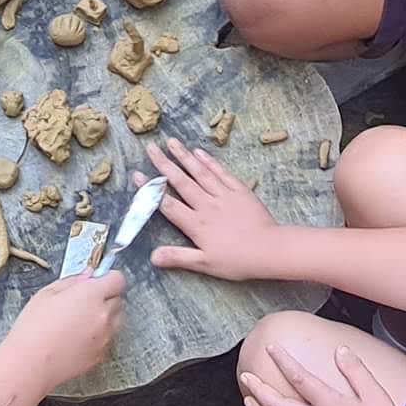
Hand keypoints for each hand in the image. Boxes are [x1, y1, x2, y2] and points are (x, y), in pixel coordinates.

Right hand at [0, 271, 126, 389]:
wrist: (31, 364)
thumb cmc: (34, 328)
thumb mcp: (47, 294)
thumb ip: (72, 281)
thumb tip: (87, 276)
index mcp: (91, 295)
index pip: (118, 279)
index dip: (108, 278)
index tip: (98, 280)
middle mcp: (104, 315)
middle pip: (118, 299)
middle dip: (105, 297)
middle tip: (83, 301)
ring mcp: (105, 337)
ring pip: (116, 320)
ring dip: (105, 316)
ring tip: (80, 321)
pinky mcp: (101, 354)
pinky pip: (108, 339)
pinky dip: (100, 336)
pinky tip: (78, 337)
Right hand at [144, 142, 285, 281]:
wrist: (269, 249)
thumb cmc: (237, 260)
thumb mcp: (205, 264)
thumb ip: (178, 257)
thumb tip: (152, 257)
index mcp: (195, 223)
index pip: (167, 203)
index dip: (150, 189)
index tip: (136, 175)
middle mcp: (206, 205)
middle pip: (180, 181)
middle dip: (164, 164)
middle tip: (150, 147)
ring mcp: (223, 195)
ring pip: (199, 172)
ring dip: (184, 156)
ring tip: (171, 141)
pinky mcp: (239, 190)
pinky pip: (220, 172)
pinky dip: (209, 161)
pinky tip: (199, 152)